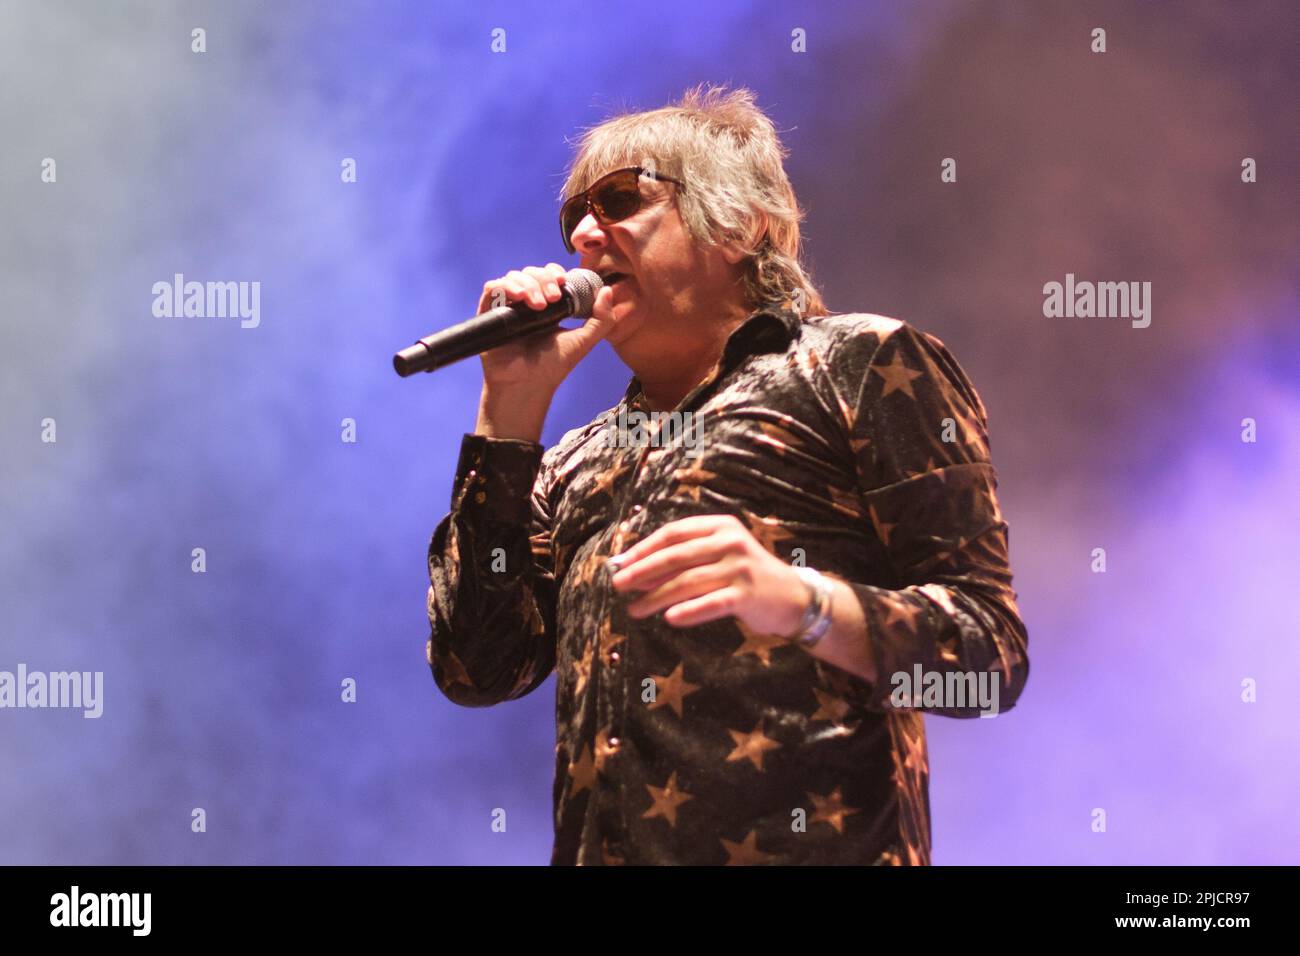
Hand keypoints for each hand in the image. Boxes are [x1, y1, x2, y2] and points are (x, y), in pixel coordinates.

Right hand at [476, 263, 619, 394]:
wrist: (527, 385)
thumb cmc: (553, 367)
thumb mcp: (583, 342)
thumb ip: (602, 320)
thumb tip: (607, 291)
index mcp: (547, 305)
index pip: (548, 275)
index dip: (555, 272)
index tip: (564, 281)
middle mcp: (526, 303)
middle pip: (532, 272)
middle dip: (544, 279)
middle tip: (554, 298)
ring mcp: (507, 307)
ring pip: (514, 277)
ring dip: (528, 283)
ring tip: (539, 304)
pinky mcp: (489, 313)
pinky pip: (493, 287)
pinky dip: (506, 286)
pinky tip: (520, 298)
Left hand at [607, 515, 808, 636]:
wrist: (793, 597)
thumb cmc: (746, 576)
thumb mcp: (721, 554)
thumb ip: (686, 557)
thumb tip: (635, 569)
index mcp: (721, 526)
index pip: (674, 533)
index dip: (643, 548)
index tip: (620, 563)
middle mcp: (730, 542)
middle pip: (676, 556)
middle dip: (642, 571)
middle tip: (618, 585)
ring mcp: (740, 568)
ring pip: (688, 582)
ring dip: (656, 597)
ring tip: (635, 609)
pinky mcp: (747, 594)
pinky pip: (711, 603)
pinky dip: (689, 611)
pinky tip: (669, 619)